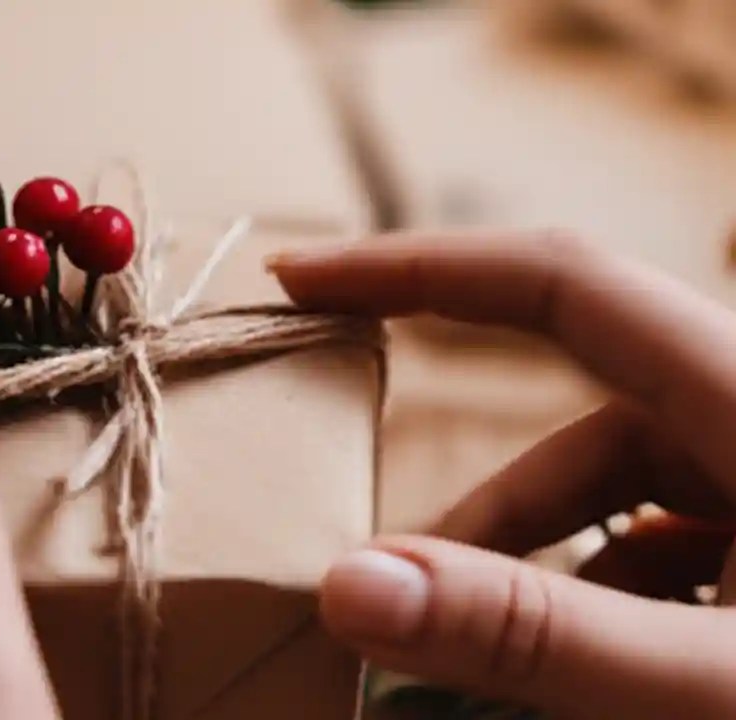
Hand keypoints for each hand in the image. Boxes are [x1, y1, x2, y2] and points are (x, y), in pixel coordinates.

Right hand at [270, 232, 735, 718]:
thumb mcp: (710, 682)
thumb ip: (535, 629)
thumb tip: (345, 585)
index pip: (560, 280)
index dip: (418, 267)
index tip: (296, 281)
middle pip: (581, 433)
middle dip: (478, 523)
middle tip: (387, 603)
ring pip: (626, 505)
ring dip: (541, 581)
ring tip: (486, 678)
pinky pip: (676, 553)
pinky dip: (609, 605)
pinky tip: (593, 681)